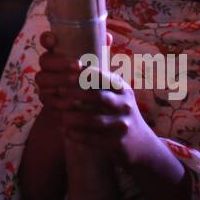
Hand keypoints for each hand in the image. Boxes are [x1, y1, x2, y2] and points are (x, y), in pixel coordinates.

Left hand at [36, 31, 153, 166]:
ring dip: (73, 117)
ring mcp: (122, 125)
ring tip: (59, 115)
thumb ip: (99, 77)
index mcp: (122, 89)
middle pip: (98, 97)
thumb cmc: (120, 112)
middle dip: (75, 95)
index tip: (66, 73)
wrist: (140, 144)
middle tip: (58, 94)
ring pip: (94, 120)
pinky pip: (93, 138)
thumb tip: (78, 55)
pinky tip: (65, 130)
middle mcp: (124, 104)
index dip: (84, 74)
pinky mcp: (116, 143)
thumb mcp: (116, 92)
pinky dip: (77, 134)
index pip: (102, 77)